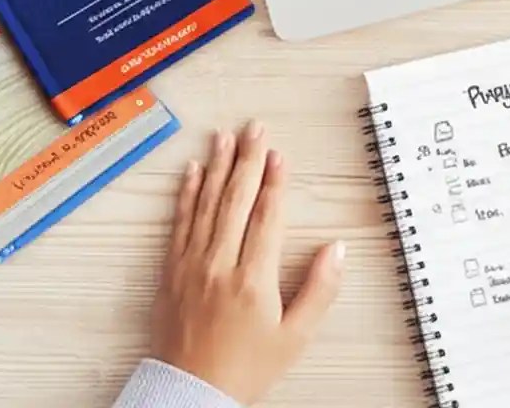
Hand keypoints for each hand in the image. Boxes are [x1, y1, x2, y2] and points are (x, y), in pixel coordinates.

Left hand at [152, 120, 344, 404]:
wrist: (191, 393)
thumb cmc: (246, 369)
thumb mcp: (295, 336)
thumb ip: (319, 290)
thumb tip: (338, 249)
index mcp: (253, 279)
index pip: (266, 216)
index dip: (274, 182)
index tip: (278, 154)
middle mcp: (219, 265)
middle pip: (235, 200)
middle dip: (247, 160)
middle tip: (255, 129)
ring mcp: (191, 266)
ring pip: (206, 205)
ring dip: (217, 167)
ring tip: (225, 137)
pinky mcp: (170, 273)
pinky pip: (179, 224)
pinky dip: (186, 195)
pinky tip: (193, 173)